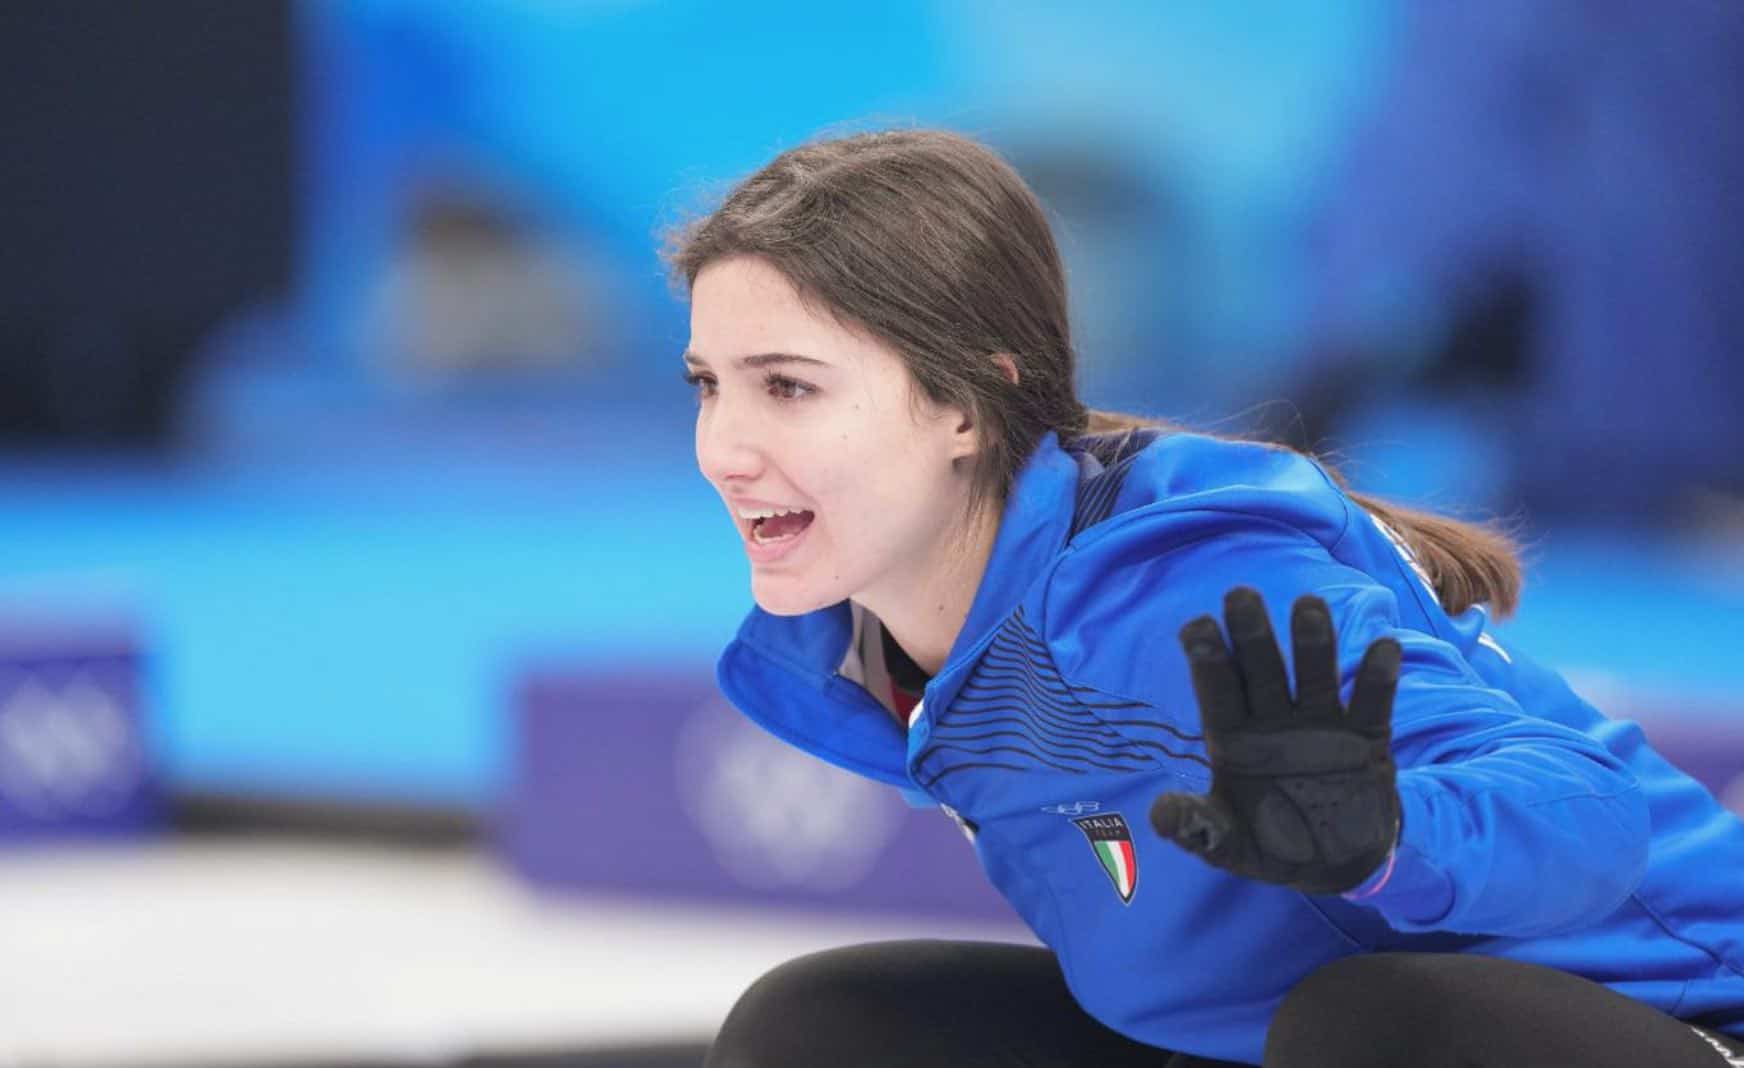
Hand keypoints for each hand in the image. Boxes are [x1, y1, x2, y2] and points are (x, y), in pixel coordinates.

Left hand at [1149, 587, 1402, 894]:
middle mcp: (1274, 723)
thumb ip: (1198, 829)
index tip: (1196, 627)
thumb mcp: (1230, 845)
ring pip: (1314, 675)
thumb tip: (1159, 813)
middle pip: (1261, 670)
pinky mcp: (1366, 739)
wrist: (1335, 864)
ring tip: (1308, 605)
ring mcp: (1321, 726)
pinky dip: (1378, 678)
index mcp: (1234, 741)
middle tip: (1241, 594)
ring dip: (1312, 643)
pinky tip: (1383, 647)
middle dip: (1252, 634)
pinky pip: (1372, 703)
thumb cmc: (1270, 845)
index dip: (1208, 660)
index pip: (1217, 692)